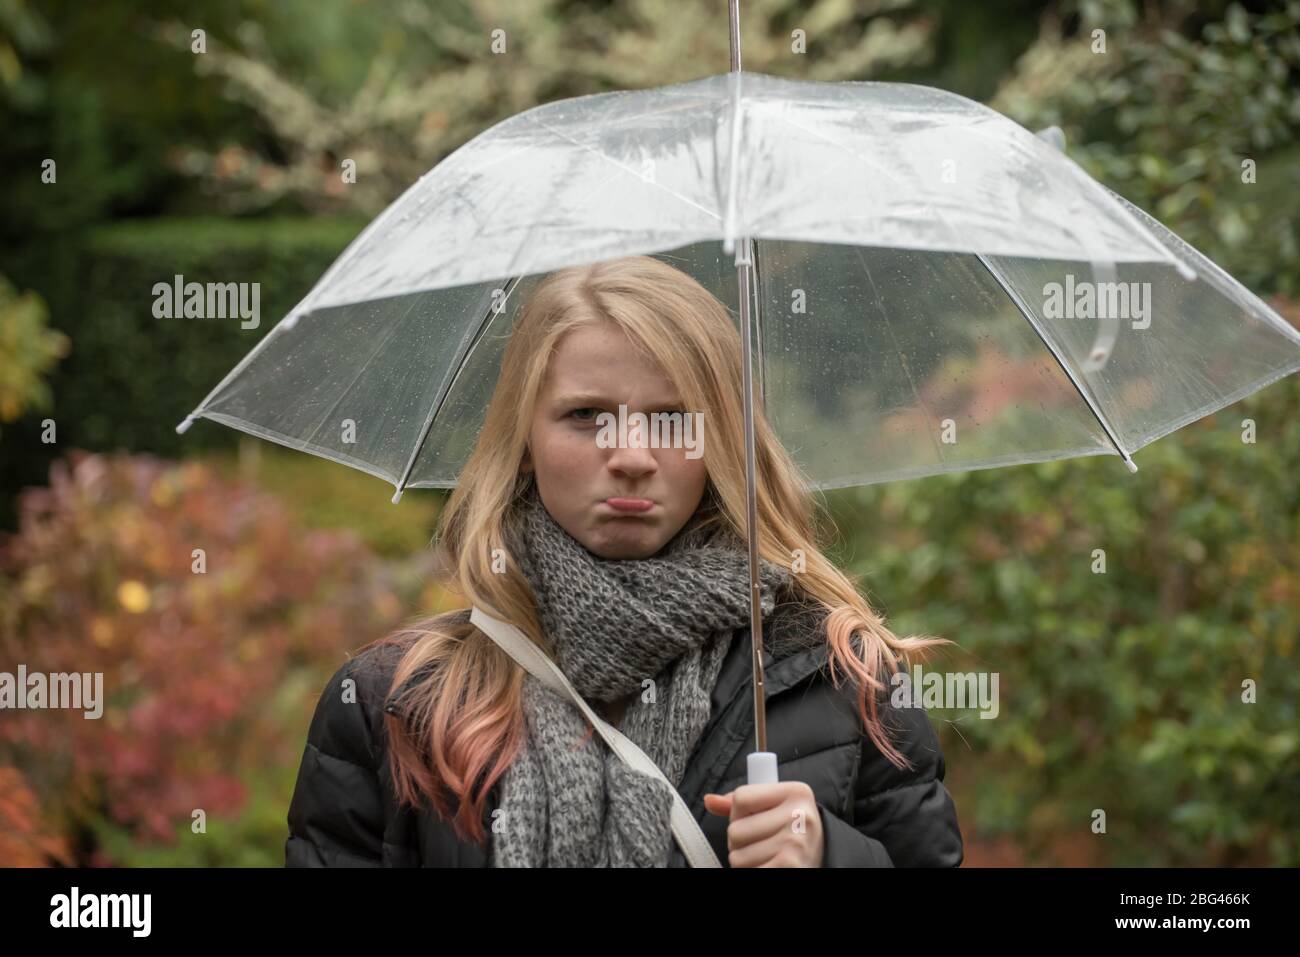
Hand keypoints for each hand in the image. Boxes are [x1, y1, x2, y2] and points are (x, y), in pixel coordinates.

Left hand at [704, 781, 824, 866]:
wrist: (822, 859)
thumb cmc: (794, 833)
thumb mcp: (775, 808)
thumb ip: (743, 803)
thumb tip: (710, 800)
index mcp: (796, 792)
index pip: (741, 797)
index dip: (738, 813)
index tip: (753, 819)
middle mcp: (799, 816)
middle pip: (735, 830)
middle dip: (741, 841)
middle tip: (762, 842)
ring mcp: (795, 843)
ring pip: (737, 856)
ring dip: (746, 860)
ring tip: (767, 856)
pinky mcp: (789, 866)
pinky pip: (746, 871)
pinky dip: (752, 871)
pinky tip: (768, 866)